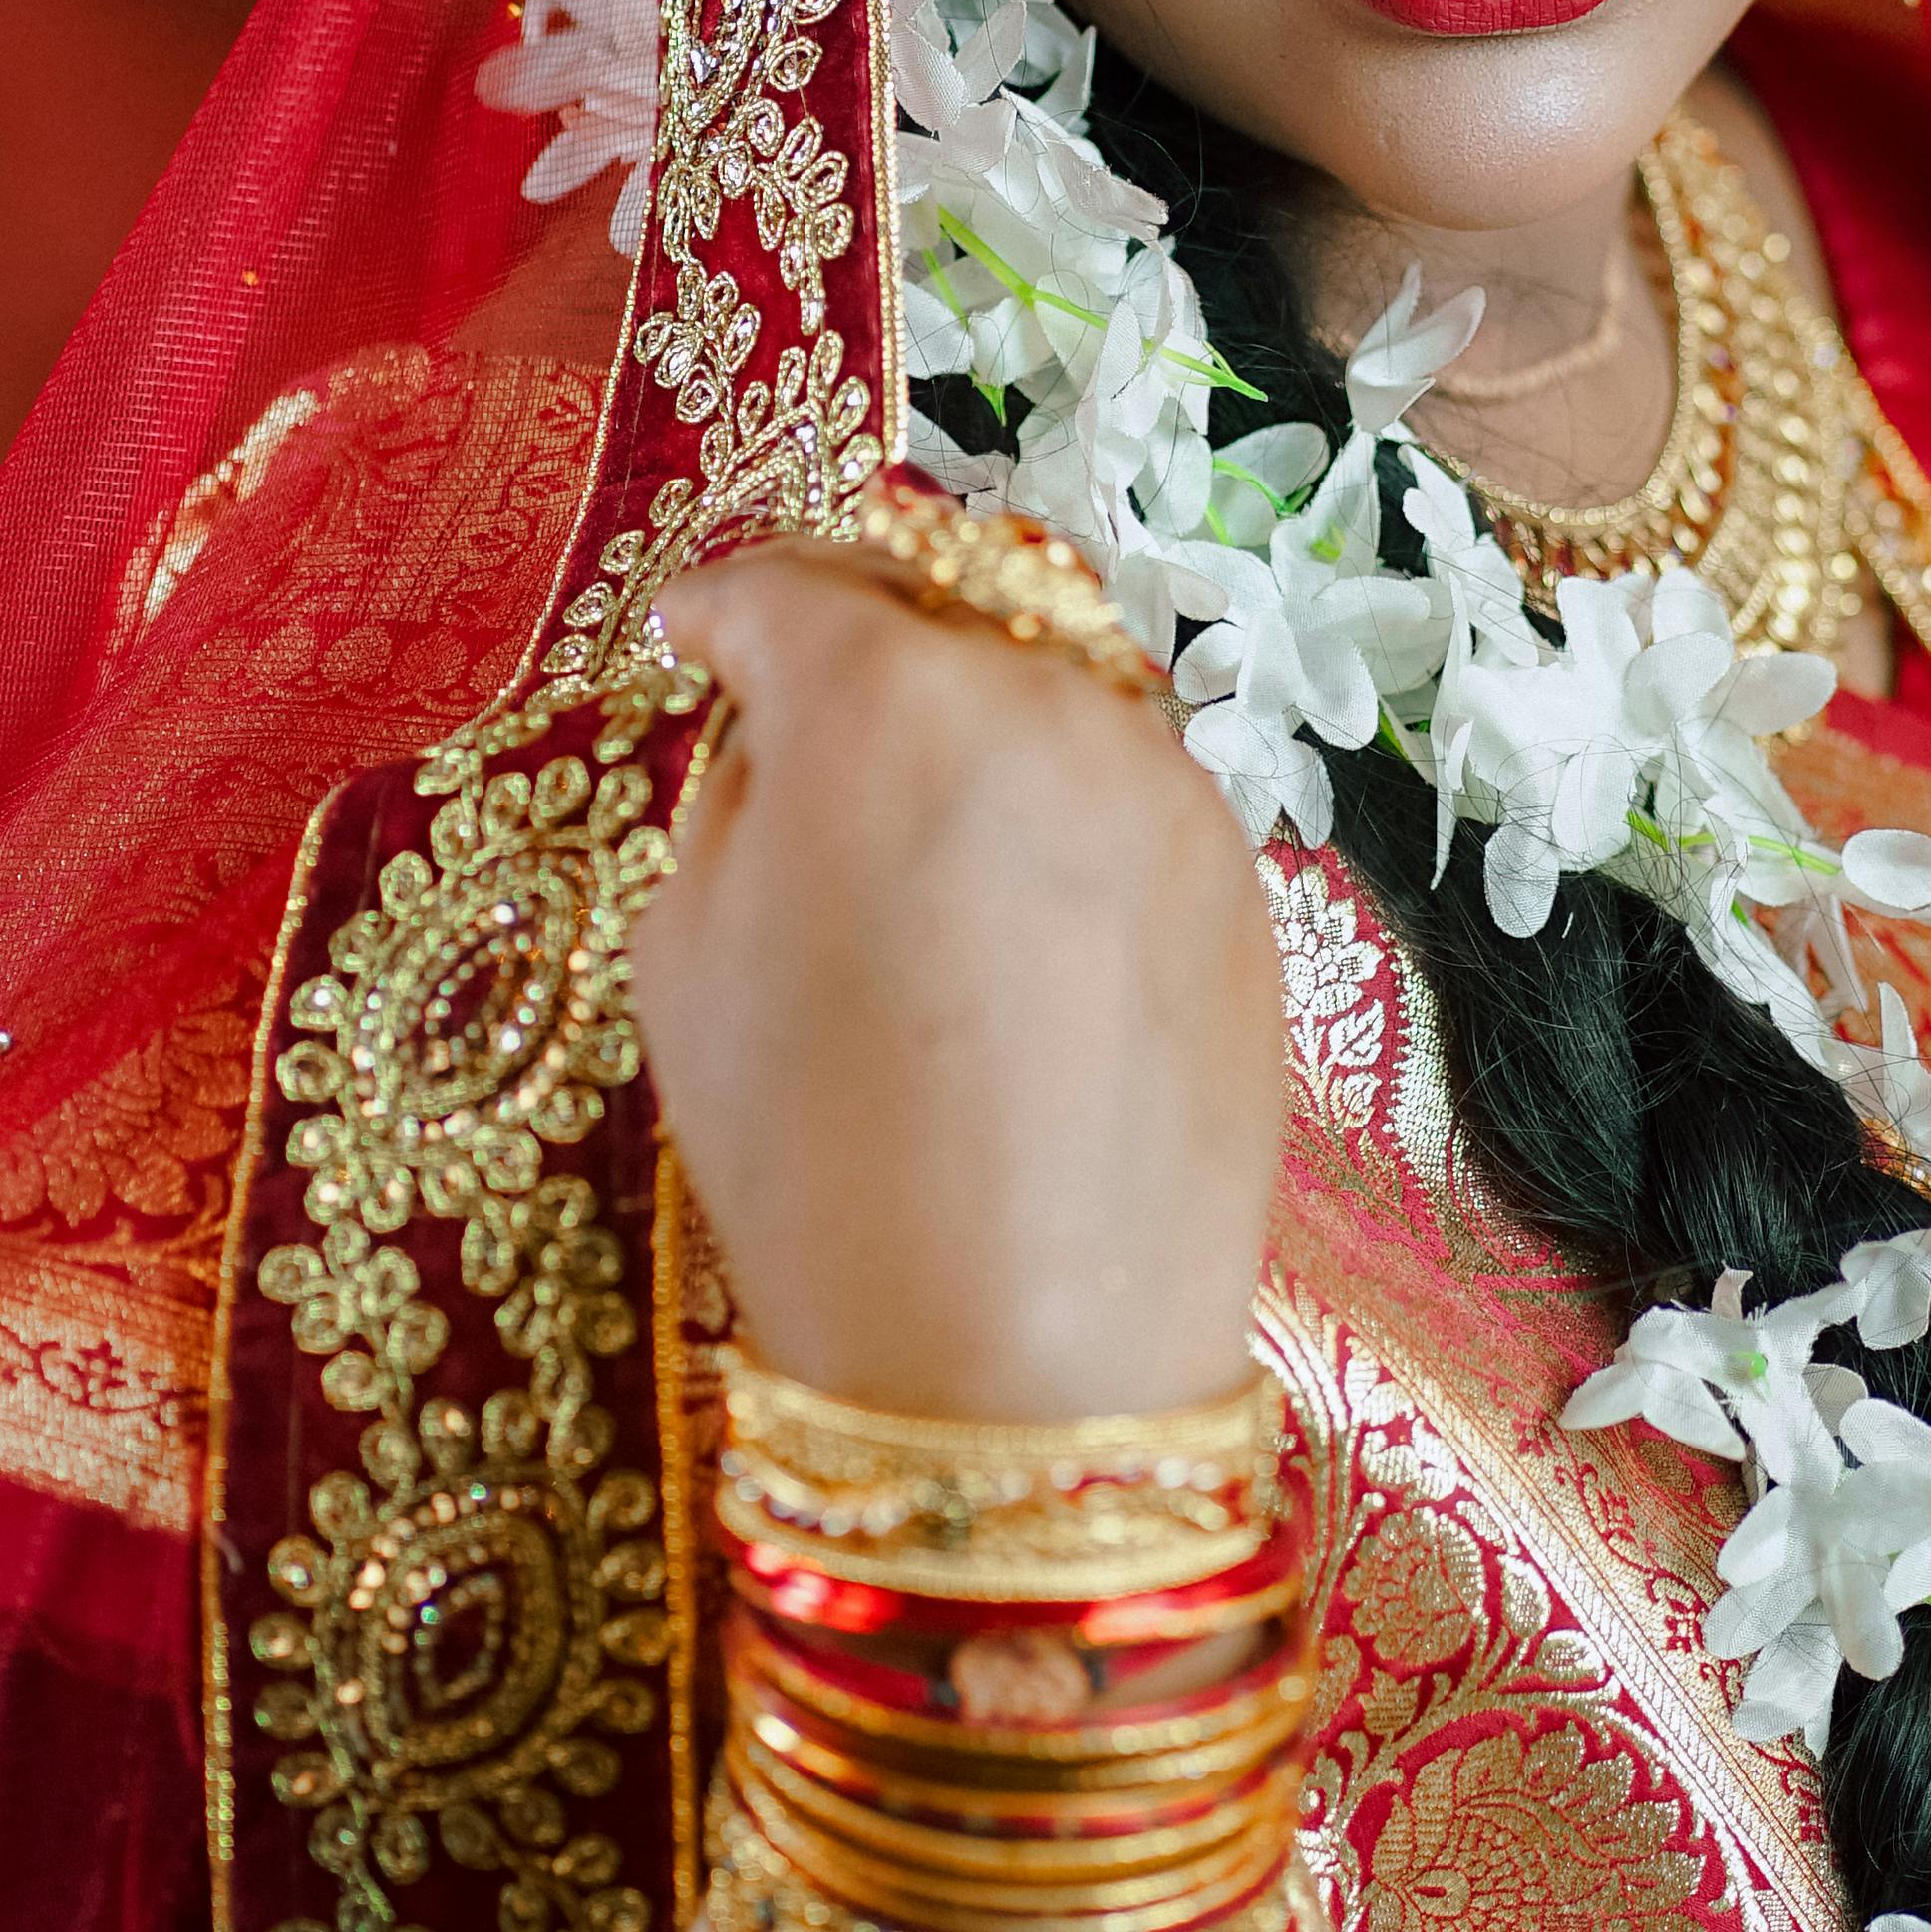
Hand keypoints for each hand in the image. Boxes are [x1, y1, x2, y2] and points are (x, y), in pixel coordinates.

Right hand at [627, 553, 1287, 1425]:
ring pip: (1060, 683)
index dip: (725, 606)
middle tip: (813, 690)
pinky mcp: (1242, 875)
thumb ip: (738, 785)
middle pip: (954, 595)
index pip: (790, 582)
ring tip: (922, 823)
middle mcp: (1051, 700)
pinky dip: (1065, 809)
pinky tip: (1018, 925)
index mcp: (886, 694)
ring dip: (985, 712)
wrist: (1026, 1349)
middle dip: (875, 624)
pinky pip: (1131, 789)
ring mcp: (1167, 784)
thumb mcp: (688, 951)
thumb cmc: (817, 1162)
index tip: (697, 636)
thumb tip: (779, 721)